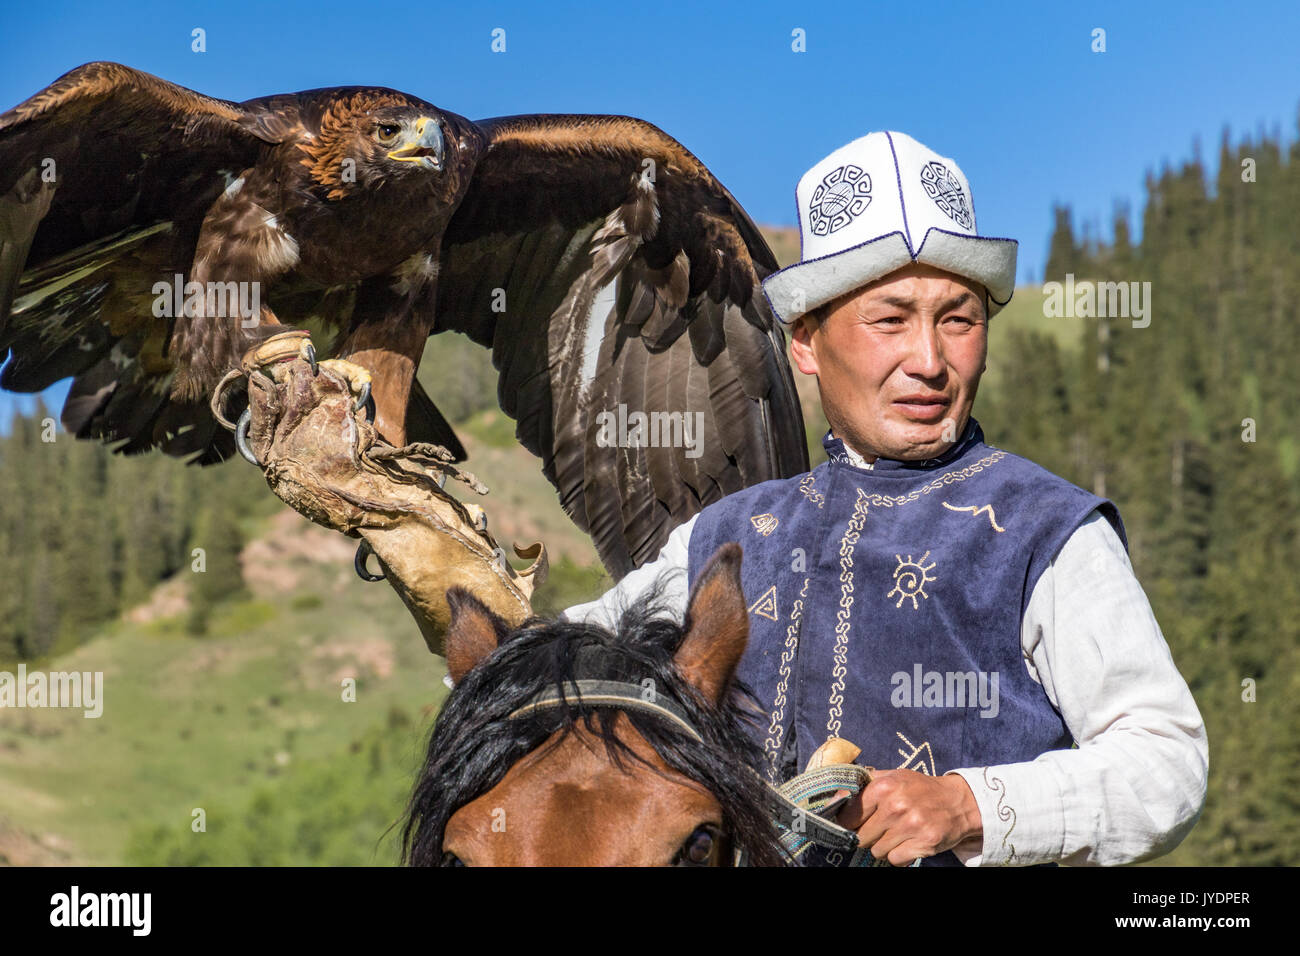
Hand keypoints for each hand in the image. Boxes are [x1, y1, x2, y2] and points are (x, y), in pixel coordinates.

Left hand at [834, 769, 982, 865]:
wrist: (958, 801)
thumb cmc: (919, 789)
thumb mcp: (893, 776)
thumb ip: (864, 784)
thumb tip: (835, 796)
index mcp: (884, 787)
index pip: (849, 815)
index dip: (847, 822)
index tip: (851, 824)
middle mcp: (896, 806)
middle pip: (861, 837)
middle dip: (867, 835)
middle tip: (880, 827)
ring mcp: (911, 826)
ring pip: (877, 851)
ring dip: (884, 846)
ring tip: (897, 833)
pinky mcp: (924, 844)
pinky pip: (895, 860)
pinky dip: (899, 855)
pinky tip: (908, 842)